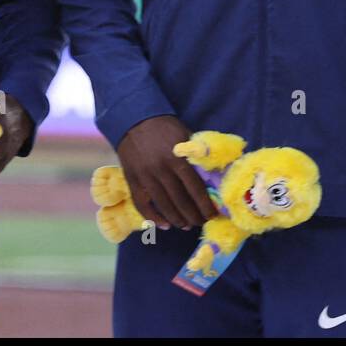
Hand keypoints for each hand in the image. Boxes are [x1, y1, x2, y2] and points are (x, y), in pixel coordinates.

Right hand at [116, 115, 218, 231]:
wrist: (134, 120)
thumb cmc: (165, 128)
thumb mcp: (185, 135)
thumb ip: (195, 156)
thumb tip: (212, 177)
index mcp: (177, 158)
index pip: (195, 187)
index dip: (205, 204)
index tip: (212, 214)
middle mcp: (161, 169)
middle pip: (180, 200)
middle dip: (193, 215)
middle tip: (201, 222)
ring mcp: (145, 177)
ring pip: (163, 205)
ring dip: (177, 219)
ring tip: (186, 225)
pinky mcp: (132, 181)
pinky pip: (142, 205)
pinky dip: (153, 218)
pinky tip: (165, 225)